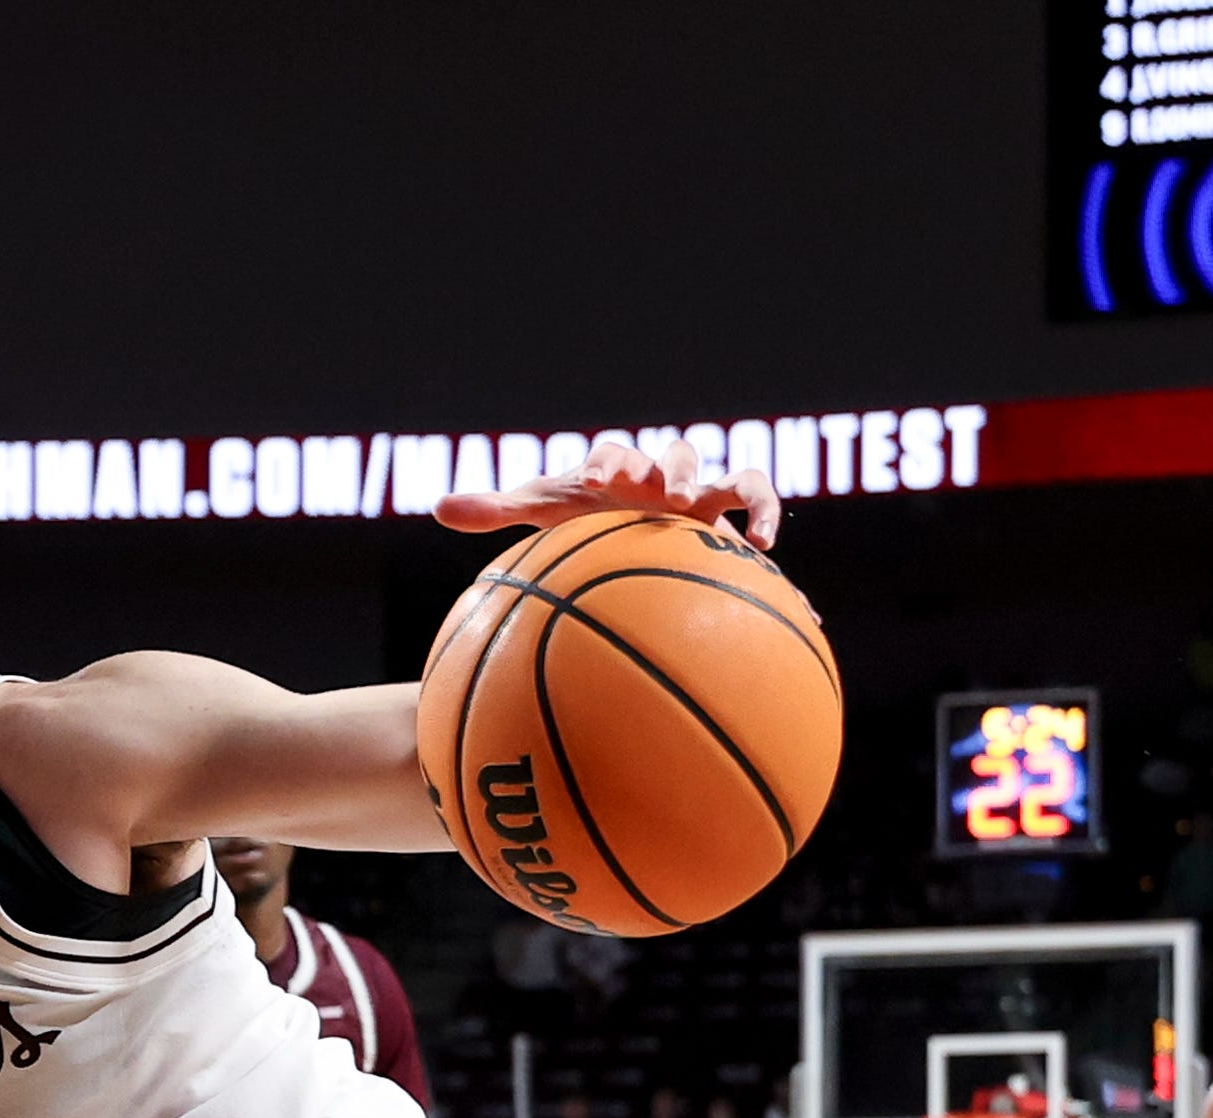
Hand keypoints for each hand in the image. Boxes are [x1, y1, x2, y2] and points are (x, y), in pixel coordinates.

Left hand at [437, 437, 781, 548]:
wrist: (626, 535)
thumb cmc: (584, 523)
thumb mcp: (544, 518)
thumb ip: (497, 509)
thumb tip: (437, 506)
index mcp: (619, 471)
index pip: (614, 454)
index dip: (608, 462)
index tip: (596, 483)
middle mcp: (664, 476)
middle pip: (680, 454)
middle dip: (676, 470)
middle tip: (668, 497)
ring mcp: (703, 497)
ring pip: (736, 476)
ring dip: (742, 497)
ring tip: (748, 532)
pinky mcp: (728, 522)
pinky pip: (759, 511)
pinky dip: (770, 527)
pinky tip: (775, 566)